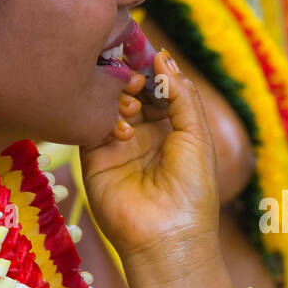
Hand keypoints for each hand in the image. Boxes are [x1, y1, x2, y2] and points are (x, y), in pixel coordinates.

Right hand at [80, 52, 220, 273]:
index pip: (156, 85)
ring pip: (109, 102)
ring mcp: (116, 143)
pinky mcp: (93, 157)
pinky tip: (122, 127)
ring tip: (133, 103)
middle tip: (134, 75)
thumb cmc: (192, 189)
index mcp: (172, 126)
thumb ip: (181, 94)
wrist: (167, 237)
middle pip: (130, 89)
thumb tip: (162, 57)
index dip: (151, 67)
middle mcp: (143, 132)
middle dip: (132, 77)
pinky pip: (90, 125)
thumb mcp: (197, 134)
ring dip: (119, 96)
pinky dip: (103, 117)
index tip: (144, 50)